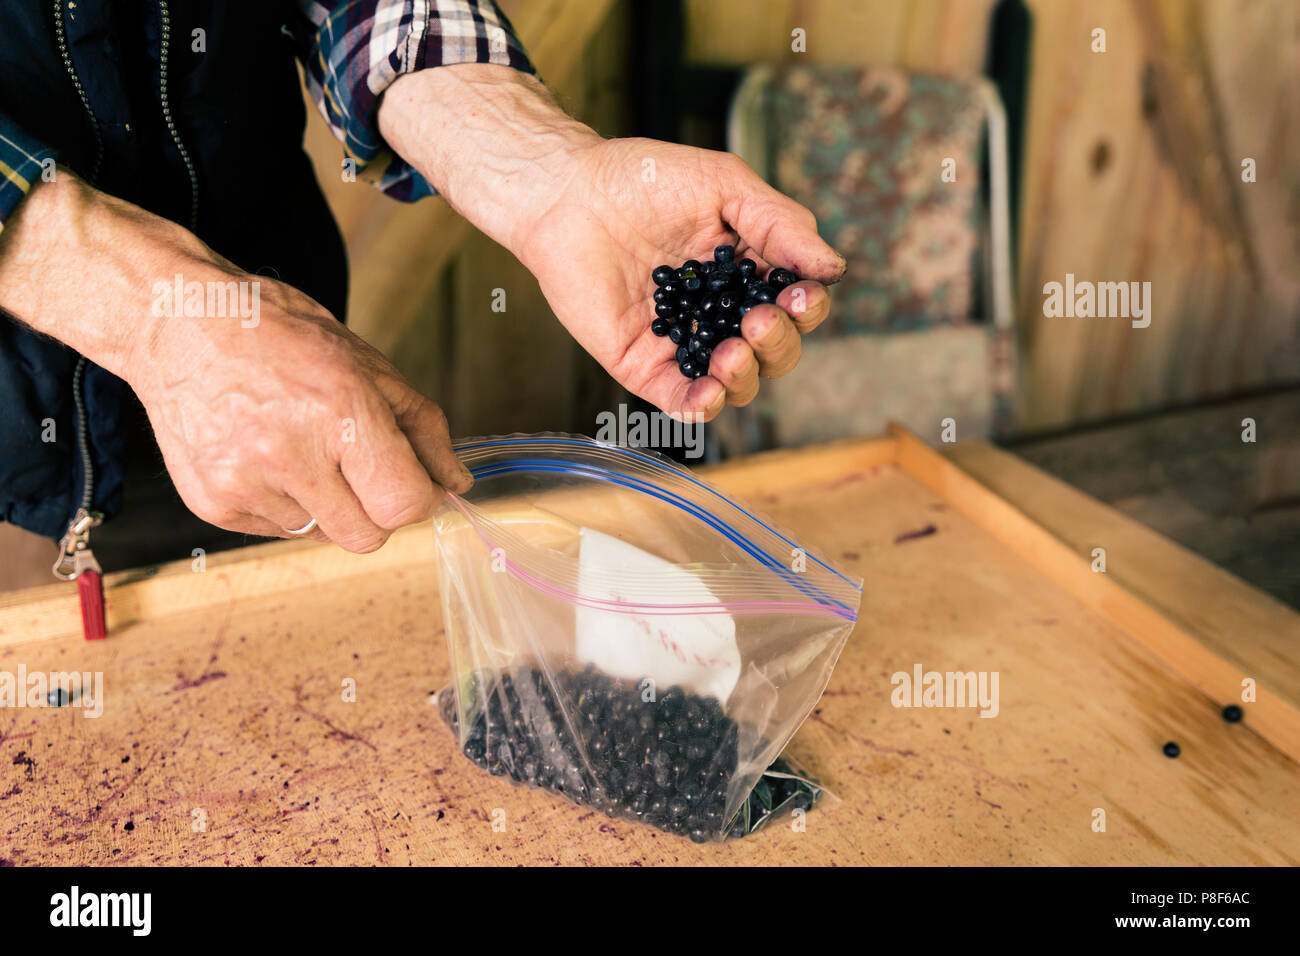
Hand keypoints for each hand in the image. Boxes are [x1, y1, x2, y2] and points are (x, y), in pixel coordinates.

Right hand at [0, 172, 470, 552]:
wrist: (177, 323)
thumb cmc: (279, 334)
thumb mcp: (366, 364)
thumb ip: (422, 428)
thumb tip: (456, 484)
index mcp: (341, 413)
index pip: (405, 504)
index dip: (419, 498)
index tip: (413, 482)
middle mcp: (291, 455)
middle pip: (368, 536)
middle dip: (377, 510)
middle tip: (360, 468)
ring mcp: (247, 484)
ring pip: (323, 535)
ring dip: (328, 505)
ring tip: (302, 449)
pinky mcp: (214, 504)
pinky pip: (278, 530)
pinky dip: (285, 503)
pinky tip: (266, 456)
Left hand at [379, 66, 844, 420]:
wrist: (569, 194)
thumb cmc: (646, 180)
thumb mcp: (725, 185)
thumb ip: (780, 224)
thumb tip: (832, 269)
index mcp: (751, 272)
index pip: (796, 306)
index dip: (806, 309)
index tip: (798, 296)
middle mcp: (724, 313)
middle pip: (775, 353)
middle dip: (778, 344)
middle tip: (757, 322)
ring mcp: (685, 342)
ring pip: (736, 384)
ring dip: (745, 378)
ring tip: (730, 353)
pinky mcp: (644, 365)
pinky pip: (681, 401)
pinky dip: (700, 407)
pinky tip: (704, 395)